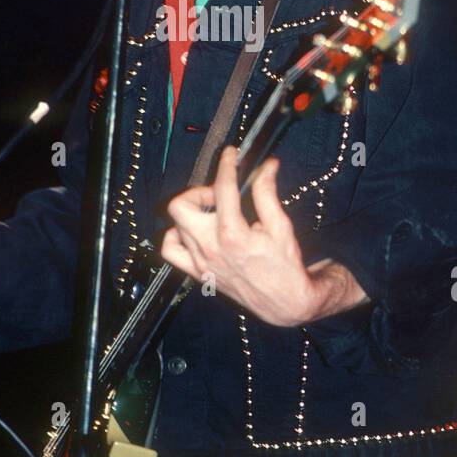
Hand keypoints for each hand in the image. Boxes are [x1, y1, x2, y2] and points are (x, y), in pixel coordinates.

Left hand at [159, 146, 365, 324]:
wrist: (285, 302)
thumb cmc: (285, 266)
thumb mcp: (280, 225)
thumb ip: (267, 192)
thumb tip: (267, 166)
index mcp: (232, 234)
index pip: (222, 188)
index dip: (227, 164)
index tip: (232, 154)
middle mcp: (210, 248)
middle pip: (181, 205)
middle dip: (199, 191)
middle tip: (220, 193)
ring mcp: (200, 262)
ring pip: (175, 225)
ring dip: (192, 211)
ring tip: (212, 212)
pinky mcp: (197, 273)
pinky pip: (171, 251)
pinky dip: (176, 235)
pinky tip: (193, 231)